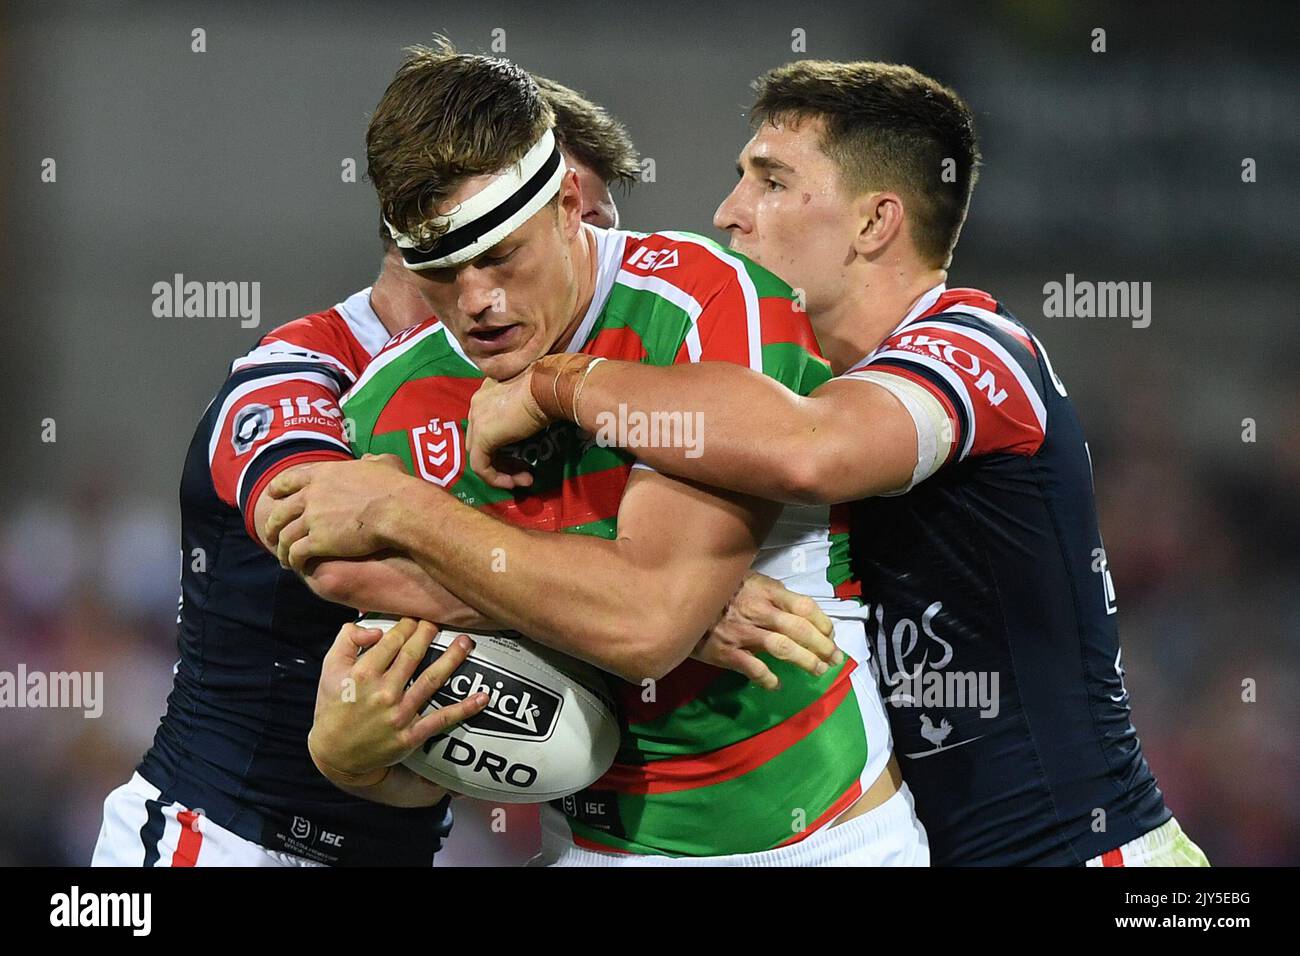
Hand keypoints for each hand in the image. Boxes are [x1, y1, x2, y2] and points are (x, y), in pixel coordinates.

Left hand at [263, 454, 412, 571]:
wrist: (396, 509)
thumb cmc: (393, 486)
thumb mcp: (382, 463)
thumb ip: (371, 460)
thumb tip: (369, 459)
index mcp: (322, 474)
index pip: (288, 480)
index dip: (277, 489)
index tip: (272, 496)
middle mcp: (311, 495)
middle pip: (280, 511)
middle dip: (272, 524)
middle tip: (271, 534)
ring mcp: (312, 519)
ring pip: (285, 536)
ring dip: (281, 548)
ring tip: (283, 558)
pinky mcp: (318, 541)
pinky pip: (296, 553)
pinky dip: (293, 560)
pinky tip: (296, 566)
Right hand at [307, 618, 489, 788]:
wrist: (335, 754)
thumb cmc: (334, 705)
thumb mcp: (329, 668)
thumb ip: (347, 639)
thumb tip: (377, 628)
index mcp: (362, 674)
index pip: (392, 640)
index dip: (407, 625)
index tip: (415, 619)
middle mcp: (383, 692)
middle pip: (414, 654)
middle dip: (429, 633)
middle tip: (440, 622)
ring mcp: (399, 714)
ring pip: (432, 679)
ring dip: (452, 659)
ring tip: (467, 643)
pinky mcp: (411, 735)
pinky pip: (442, 719)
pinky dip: (464, 709)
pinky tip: (482, 697)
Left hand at [466, 371, 554, 489]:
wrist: (548, 386)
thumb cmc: (548, 388)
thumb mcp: (533, 401)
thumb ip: (524, 412)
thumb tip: (532, 424)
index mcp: (488, 392)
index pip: (487, 423)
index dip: (504, 443)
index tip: (526, 454)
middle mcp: (477, 403)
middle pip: (480, 440)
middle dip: (501, 459)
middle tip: (524, 469)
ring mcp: (476, 419)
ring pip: (479, 454)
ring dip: (501, 471)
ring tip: (524, 480)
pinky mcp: (481, 435)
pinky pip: (480, 466)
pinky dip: (495, 478)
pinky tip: (514, 483)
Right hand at [692, 572, 843, 689]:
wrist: (681, 603)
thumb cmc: (718, 591)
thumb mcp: (745, 579)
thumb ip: (770, 591)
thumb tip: (796, 606)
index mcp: (765, 591)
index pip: (803, 605)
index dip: (822, 621)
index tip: (831, 634)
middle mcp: (758, 611)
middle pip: (799, 629)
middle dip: (822, 646)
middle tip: (835, 658)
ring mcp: (743, 633)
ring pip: (783, 648)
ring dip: (805, 661)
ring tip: (818, 671)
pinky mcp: (727, 652)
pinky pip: (753, 669)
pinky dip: (769, 679)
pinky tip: (777, 685)